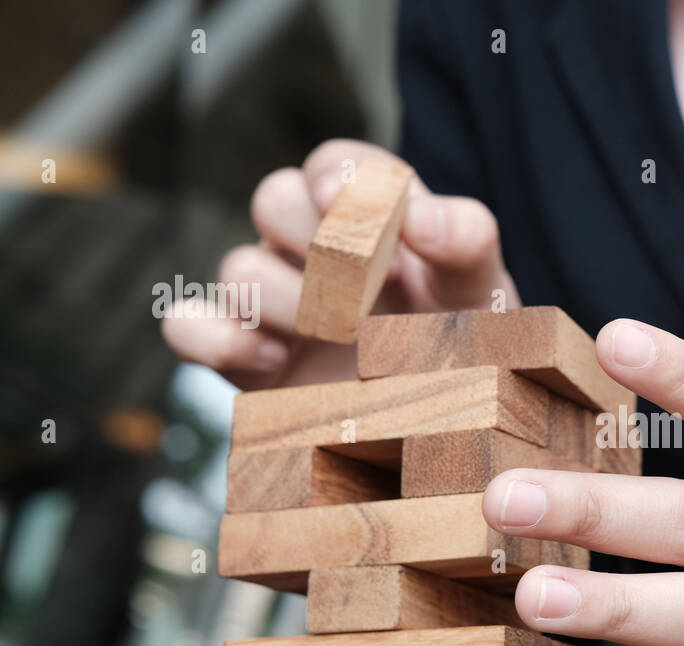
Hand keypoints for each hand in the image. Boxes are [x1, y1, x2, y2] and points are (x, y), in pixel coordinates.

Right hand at [161, 139, 516, 388]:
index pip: (336, 163)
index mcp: (376, 219)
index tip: (350, 208)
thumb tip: (422, 217)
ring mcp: (278, 304)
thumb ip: (468, 242)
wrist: (448, 431)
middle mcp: (317, 250)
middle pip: (274, 199)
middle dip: (315, 242)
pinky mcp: (247, 360)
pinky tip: (274, 360)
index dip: (336, 177)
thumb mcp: (484, 294)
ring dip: (286, 302)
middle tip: (363, 294)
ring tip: (338, 339)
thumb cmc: (471, 348)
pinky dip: (217, 339)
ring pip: (237, 268)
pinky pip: (187, 327)